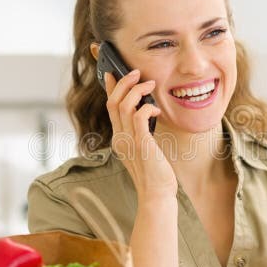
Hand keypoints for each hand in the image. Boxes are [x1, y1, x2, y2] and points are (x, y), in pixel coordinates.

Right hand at [104, 70, 176, 198]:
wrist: (157, 194)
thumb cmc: (155, 172)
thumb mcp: (144, 147)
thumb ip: (141, 131)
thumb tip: (146, 110)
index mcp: (118, 138)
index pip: (110, 107)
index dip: (110, 88)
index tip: (112, 73)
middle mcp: (120, 138)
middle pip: (113, 102)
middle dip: (123, 82)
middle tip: (136, 73)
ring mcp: (128, 141)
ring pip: (124, 106)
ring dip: (137, 90)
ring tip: (150, 84)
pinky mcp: (141, 144)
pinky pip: (139, 116)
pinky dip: (147, 107)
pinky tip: (156, 109)